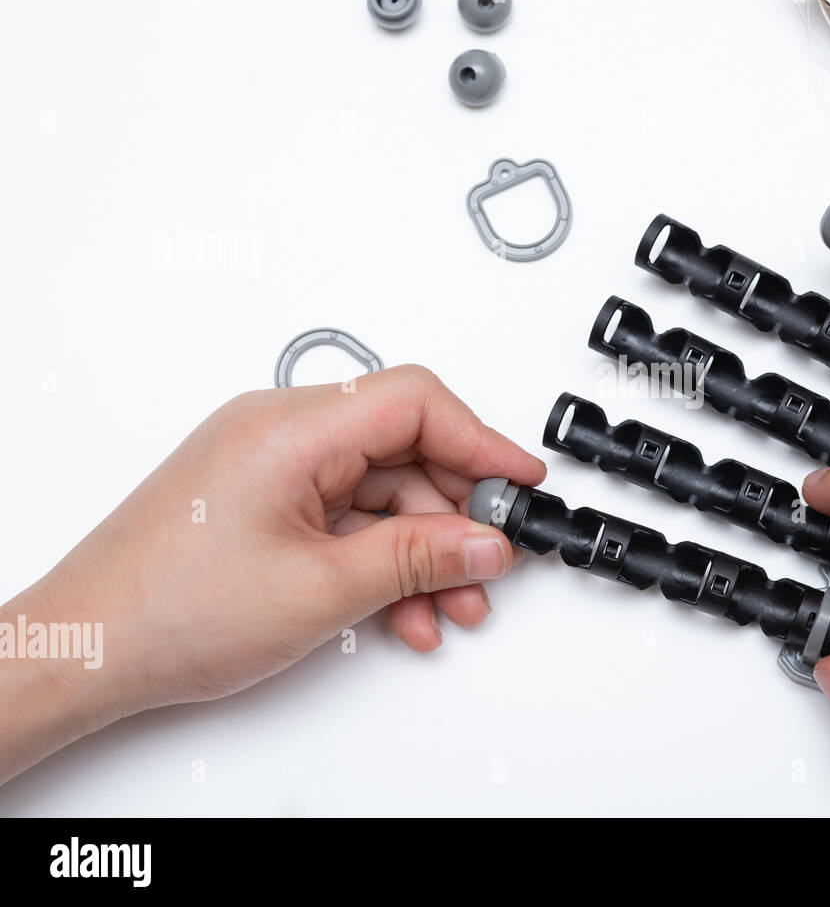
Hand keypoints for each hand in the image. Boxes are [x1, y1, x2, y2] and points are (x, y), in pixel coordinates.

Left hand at [1, 365, 544, 783]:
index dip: (481, 441)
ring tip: (449, 604)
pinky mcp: (264, 498)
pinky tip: (400, 611)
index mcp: (291, 428)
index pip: (415, 402)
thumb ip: (419, 558)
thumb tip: (487, 540)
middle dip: (455, 514)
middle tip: (491, 561)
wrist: (85, 650)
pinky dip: (380, 559)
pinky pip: (345, 514)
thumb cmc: (167, 610)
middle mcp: (280, 432)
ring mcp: (270, 466)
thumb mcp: (322, 588)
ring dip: (421, 550)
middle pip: (403, 449)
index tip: (521, 485)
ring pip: (380, 490)